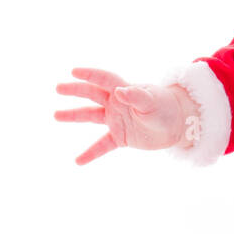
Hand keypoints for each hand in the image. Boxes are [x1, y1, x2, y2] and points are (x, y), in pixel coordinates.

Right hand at [55, 68, 197, 165]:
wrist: (178, 125)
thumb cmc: (167, 108)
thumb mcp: (153, 102)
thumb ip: (137, 96)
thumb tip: (120, 91)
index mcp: (125, 90)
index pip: (104, 79)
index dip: (90, 74)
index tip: (74, 71)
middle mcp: (117, 103)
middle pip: (93, 94)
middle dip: (76, 90)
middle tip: (58, 88)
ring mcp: (117, 119)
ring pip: (91, 116)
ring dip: (74, 115)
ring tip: (56, 115)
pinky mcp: (120, 136)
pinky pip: (102, 145)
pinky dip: (91, 153)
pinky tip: (78, 161)